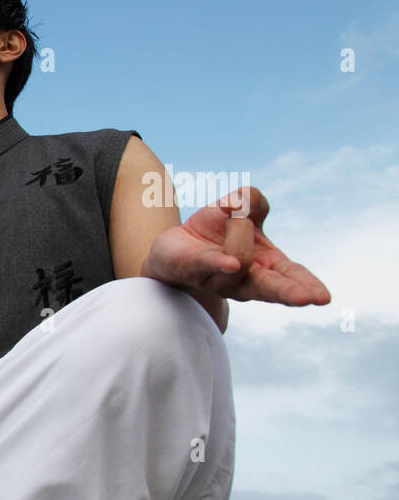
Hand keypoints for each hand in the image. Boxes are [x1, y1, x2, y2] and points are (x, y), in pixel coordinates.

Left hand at [142, 185, 330, 305]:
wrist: (176, 243)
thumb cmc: (217, 229)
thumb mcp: (241, 207)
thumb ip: (252, 200)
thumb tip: (243, 202)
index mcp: (267, 266)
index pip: (292, 276)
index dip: (307, 285)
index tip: (323, 298)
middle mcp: (245, 280)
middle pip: (269, 288)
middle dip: (287, 292)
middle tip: (306, 299)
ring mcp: (218, 280)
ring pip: (240, 261)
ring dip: (239, 231)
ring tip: (232, 216)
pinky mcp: (191, 271)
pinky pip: (207, 265)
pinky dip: (220, 262)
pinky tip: (231, 264)